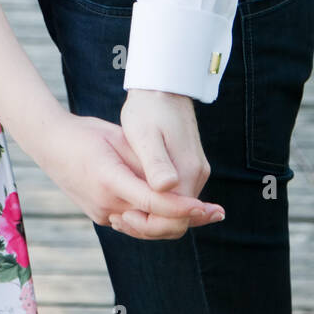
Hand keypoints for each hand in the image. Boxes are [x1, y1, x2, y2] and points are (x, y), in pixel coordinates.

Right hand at [40, 113, 223, 235]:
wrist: (50, 143)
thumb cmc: (86, 133)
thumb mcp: (119, 138)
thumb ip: (146, 161)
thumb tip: (174, 181)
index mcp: (110, 181)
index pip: (156, 204)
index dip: (185, 208)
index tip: (208, 206)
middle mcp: (106, 204)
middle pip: (155, 225)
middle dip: (187, 220)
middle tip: (214, 213)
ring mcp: (101, 213)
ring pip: (145, 230)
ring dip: (173, 224)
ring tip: (201, 214)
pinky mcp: (100, 215)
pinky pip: (133, 225)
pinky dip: (154, 221)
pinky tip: (173, 212)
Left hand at [117, 88, 218, 239]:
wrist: (162, 88)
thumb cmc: (148, 109)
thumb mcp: (145, 135)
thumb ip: (156, 164)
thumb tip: (166, 189)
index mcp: (188, 171)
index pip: (176, 217)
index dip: (149, 224)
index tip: (121, 218)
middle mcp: (197, 175)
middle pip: (178, 217)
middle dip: (149, 223)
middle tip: (117, 220)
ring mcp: (195, 171)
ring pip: (176, 208)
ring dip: (152, 214)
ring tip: (120, 212)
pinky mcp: (188, 167)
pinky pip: (175, 196)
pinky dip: (156, 202)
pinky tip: (133, 198)